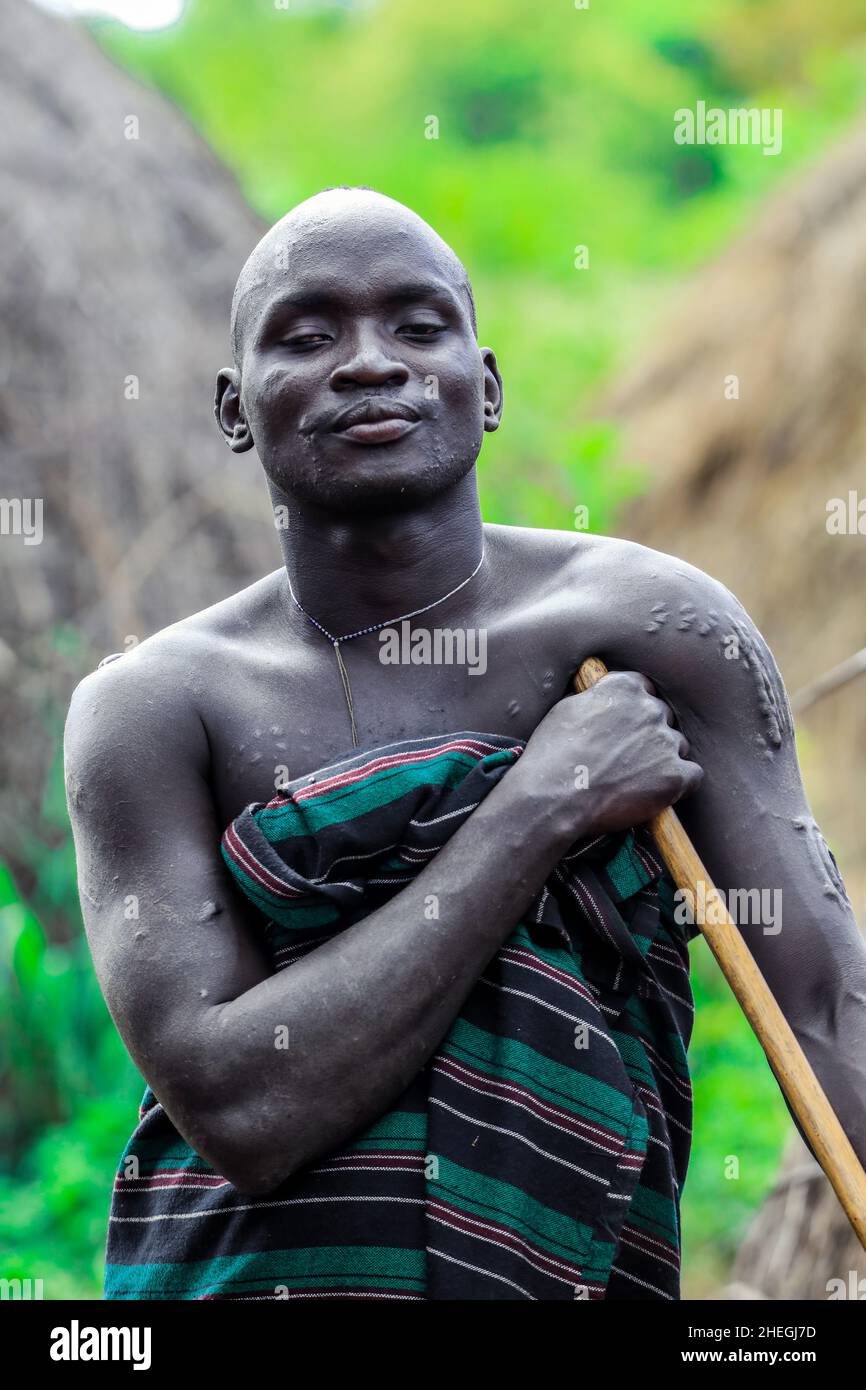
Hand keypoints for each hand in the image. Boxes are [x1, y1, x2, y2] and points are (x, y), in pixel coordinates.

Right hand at [516, 670, 702, 844]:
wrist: (554, 796)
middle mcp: (650, 709)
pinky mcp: (676, 776)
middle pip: (663, 718)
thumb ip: (596, 699)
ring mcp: (666, 742)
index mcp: (625, 687)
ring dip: (664, 760)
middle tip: (628, 759)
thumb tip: (604, 700)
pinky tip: (656, 793)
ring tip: (635, 780)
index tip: (627, 727)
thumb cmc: (552, 756)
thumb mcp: (567, 709)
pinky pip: (692, 776)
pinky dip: (678, 784)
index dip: (636, 711)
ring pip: (678, 747)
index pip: (645, 690)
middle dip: (650, 736)